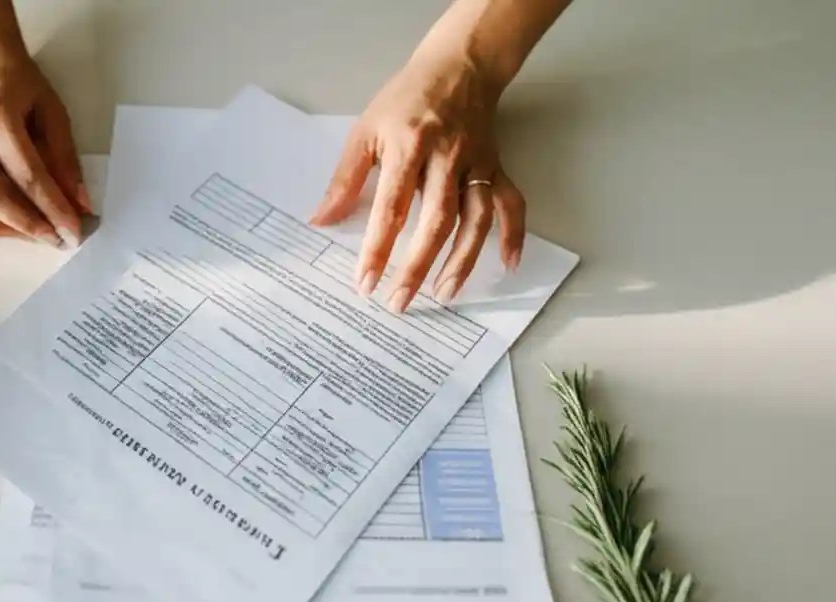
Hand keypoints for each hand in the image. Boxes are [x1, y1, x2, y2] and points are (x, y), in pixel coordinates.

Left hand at [311, 54, 524, 310]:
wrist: (458, 66)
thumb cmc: (404, 100)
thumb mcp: (365, 131)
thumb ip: (345, 180)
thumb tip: (321, 222)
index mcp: (409, 147)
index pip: (392, 208)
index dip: (378, 249)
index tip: (365, 283)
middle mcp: (447, 159)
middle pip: (436, 221)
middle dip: (417, 266)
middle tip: (399, 302)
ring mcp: (476, 164)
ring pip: (475, 220)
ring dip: (462, 261)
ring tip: (444, 294)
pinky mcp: (496, 167)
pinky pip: (511, 204)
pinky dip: (514, 234)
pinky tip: (507, 265)